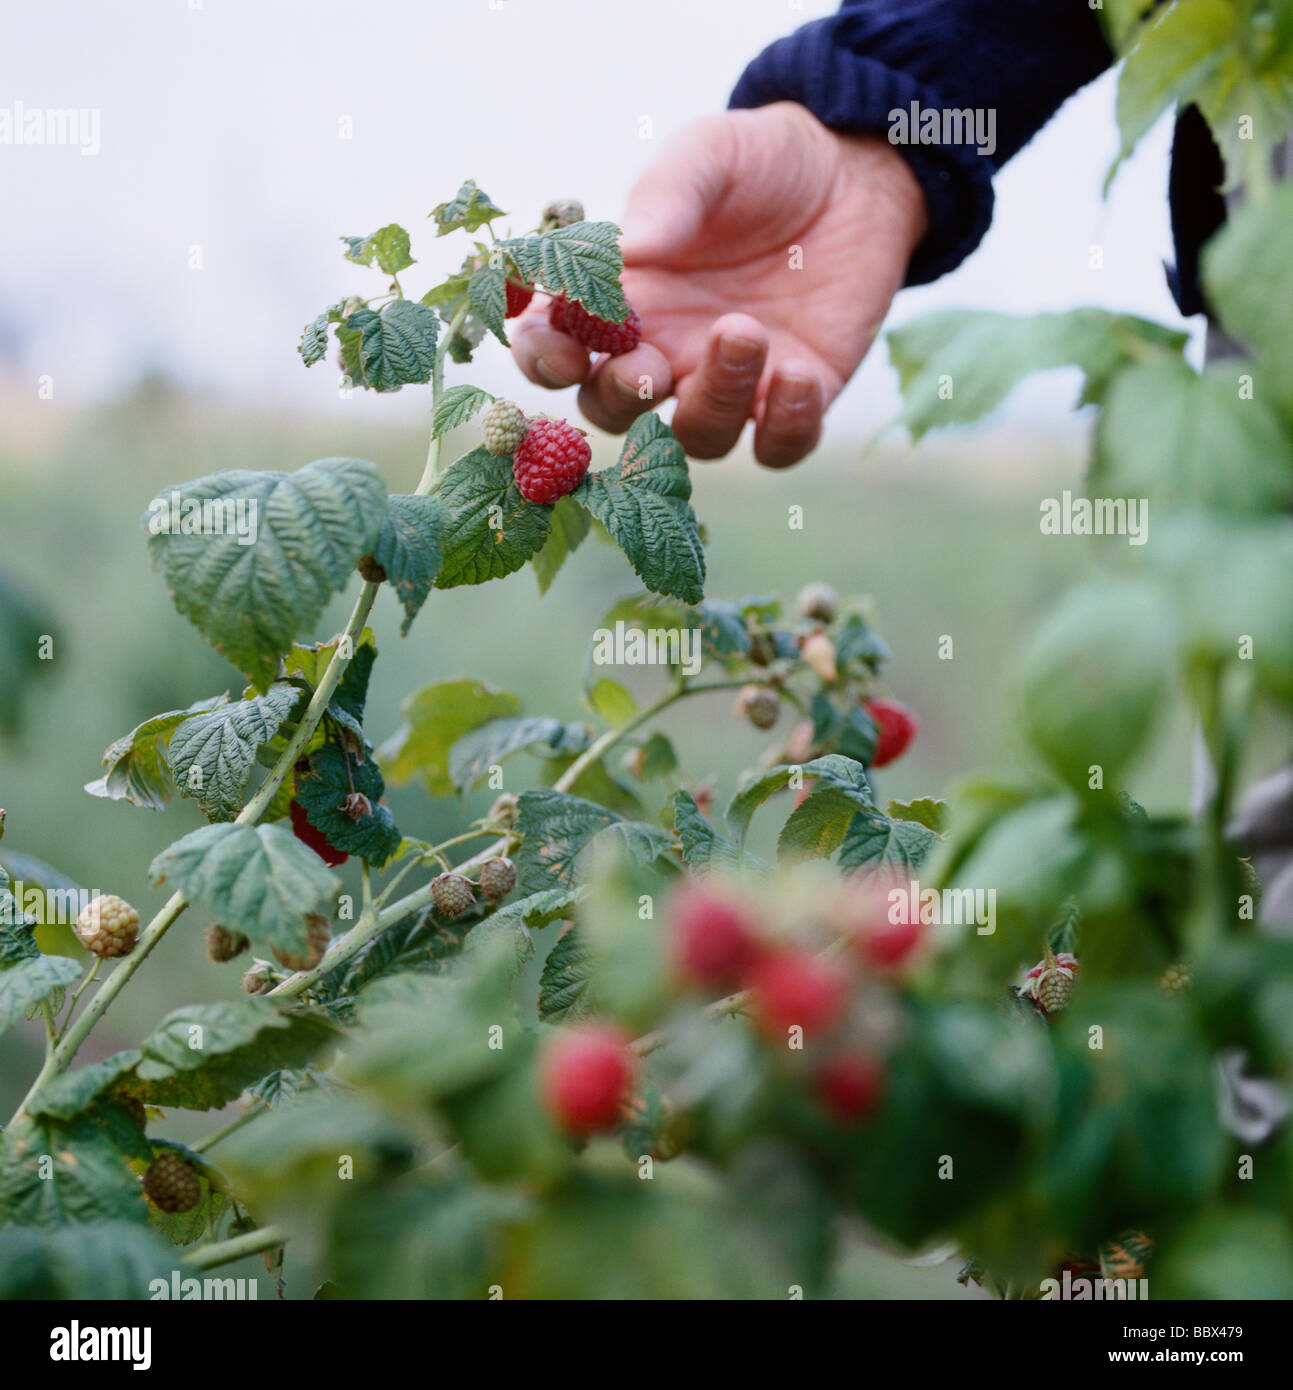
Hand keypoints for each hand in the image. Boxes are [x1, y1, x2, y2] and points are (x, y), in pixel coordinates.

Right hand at [510, 102, 927, 467]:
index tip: (563, 351)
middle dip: (621, 398)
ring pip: (699, 436)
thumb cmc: (764, 164)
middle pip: (615, 410)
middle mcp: (665, 352)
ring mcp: (730, 384)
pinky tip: (800, 373)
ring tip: (746, 331)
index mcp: (624, 299)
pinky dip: (786, 426)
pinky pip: (780, 446)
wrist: (857, 175)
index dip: (546, 360)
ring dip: (713, 400)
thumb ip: (668, 195)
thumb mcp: (711, 155)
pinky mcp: (796, 399)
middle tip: (648, 365)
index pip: (559, 348)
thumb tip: (628, 249)